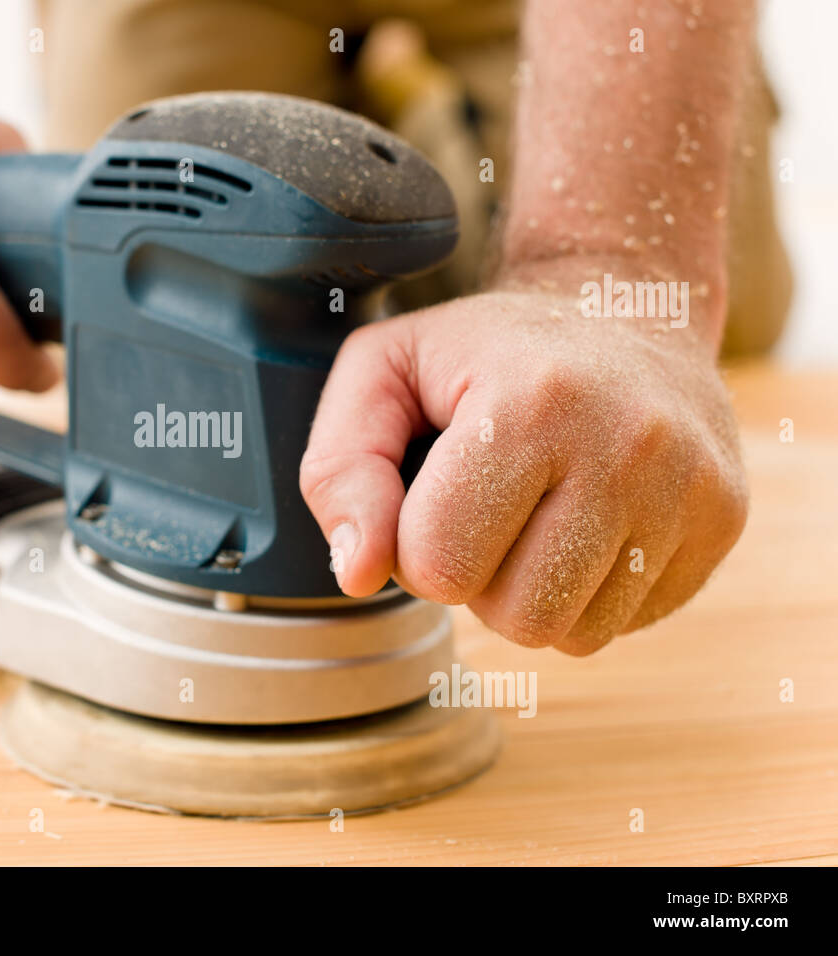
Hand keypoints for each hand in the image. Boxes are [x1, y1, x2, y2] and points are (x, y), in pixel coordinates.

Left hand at [300, 281, 747, 654]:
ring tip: (535, 513)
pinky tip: (585, 521)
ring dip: (530, 592)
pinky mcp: (723, 520)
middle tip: (486, 506)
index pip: (439, 565)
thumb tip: (358, 575)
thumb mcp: (380, 372)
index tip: (435, 491)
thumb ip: (340, 471)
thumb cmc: (480, 350)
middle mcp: (628, 446)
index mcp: (531, 403)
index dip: (414, 544)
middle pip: (514, 616)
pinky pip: (625, 624)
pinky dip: (586, 591)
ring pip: (572, 634)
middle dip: (476, 578)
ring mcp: (691, 487)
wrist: (623, 305)